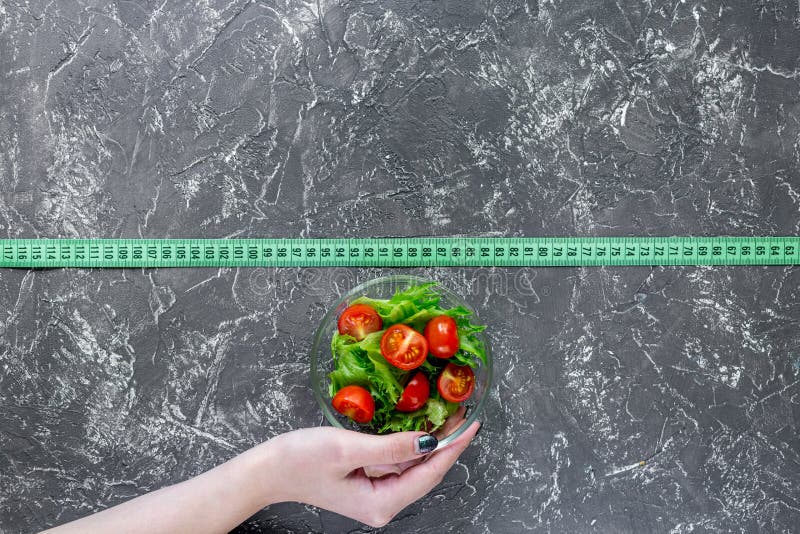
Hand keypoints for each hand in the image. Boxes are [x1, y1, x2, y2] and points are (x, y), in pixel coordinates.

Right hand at [261, 416, 479, 526]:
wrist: (266, 470)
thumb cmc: (299, 459)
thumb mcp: (347, 448)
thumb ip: (391, 447)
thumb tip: (429, 442)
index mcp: (381, 503)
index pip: (430, 473)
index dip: (453, 447)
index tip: (472, 423)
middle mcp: (384, 503)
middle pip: (427, 472)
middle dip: (447, 443)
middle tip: (465, 412)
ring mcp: (376, 493)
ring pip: (415, 466)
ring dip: (432, 441)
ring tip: (450, 414)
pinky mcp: (368, 481)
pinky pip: (399, 462)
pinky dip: (412, 443)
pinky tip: (422, 425)